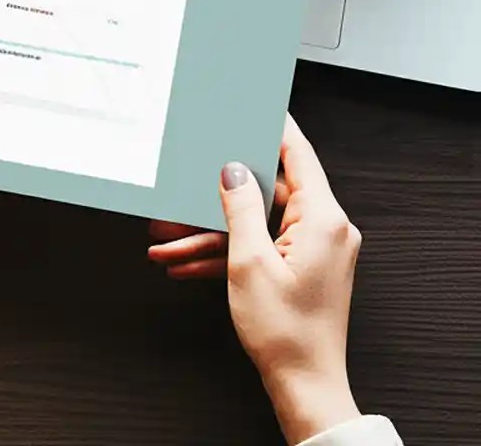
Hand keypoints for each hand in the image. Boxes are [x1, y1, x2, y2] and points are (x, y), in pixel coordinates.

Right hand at [153, 115, 363, 444]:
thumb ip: (238, 209)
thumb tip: (233, 172)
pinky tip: (186, 264)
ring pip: (253, 226)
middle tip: (182, 187)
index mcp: (323, 219)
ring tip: (167, 241)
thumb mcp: (248, 263)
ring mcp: (313, 251)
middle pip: (266, 194)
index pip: (297, 155)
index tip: (253, 105)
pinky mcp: (300, 270)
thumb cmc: (286, 332)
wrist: (304, 384)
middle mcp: (325, 230)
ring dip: (209, 234)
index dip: (272, 128)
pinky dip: (224, 255)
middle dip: (215, 198)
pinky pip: (257, 250)